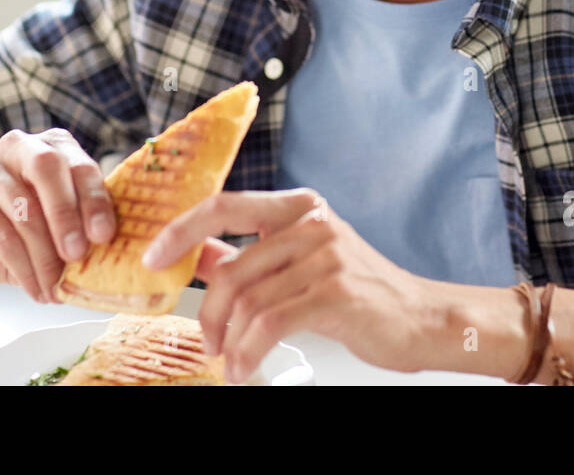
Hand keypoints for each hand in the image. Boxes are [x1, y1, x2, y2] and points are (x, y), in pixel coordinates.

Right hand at [0, 128, 116, 302]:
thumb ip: (87, 222)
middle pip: (46, 169)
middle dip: (66, 214)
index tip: (104, 235)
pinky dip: (24, 269)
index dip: (94, 199)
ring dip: (46, 257)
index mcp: (54, 145)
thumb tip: (117, 253)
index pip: (80, 165)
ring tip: (58, 289)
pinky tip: (37, 290)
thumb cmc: (31, 228)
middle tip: (78, 255)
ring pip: (24, 211)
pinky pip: (2, 236)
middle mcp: (20, 147)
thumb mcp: (65, 221)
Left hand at [141, 188, 434, 382]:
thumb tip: (195, 253)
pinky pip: (271, 324)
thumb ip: (249, 254)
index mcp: (299, 206)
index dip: (181, 230)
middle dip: (210, 314)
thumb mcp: (301, 262)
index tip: (152, 257)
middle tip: (208, 342)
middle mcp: (312, 222)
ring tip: (231, 362)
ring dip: (230, 341)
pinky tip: (246, 368)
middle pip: (232, 268)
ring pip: (248, 300)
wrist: (421, 318)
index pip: (224, 204)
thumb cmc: (360, 293)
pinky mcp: (336, 292)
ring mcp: (326, 255)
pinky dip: (249, 352)